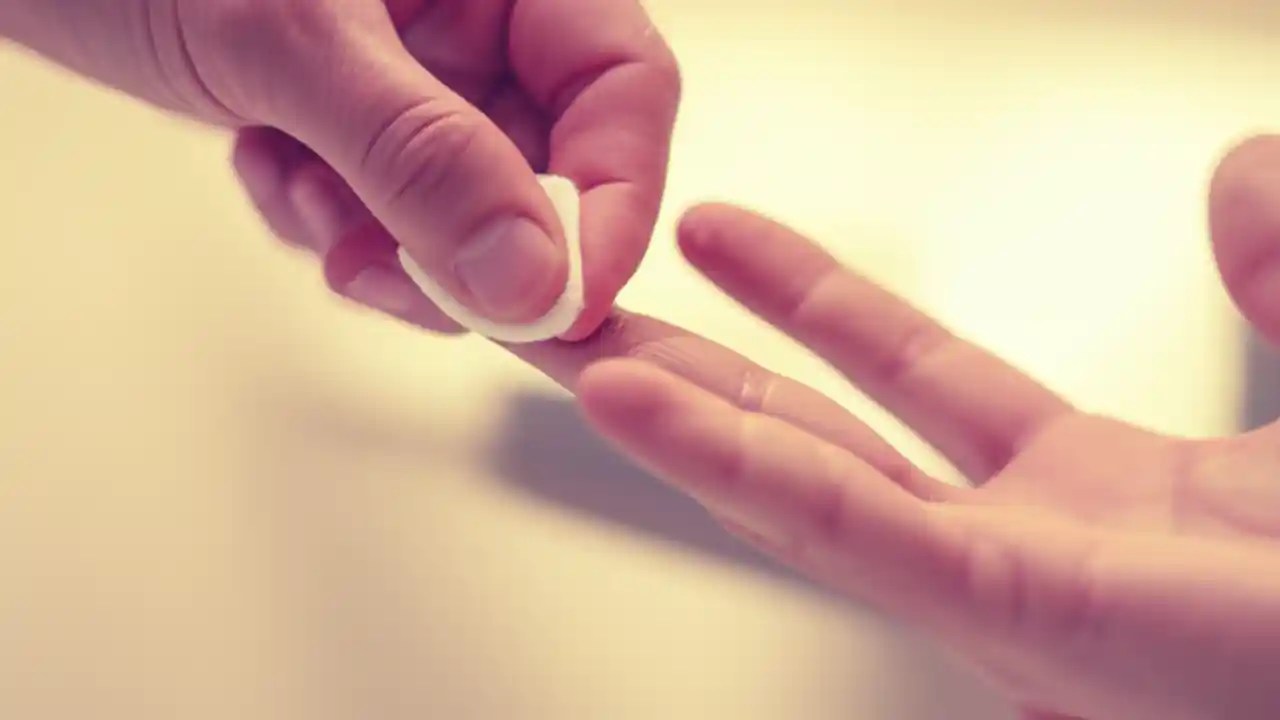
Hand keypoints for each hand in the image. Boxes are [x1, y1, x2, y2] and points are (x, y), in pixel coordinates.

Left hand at [4, 0, 677, 333]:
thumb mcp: (294, 41)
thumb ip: (421, 156)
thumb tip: (532, 276)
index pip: (622, 85)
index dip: (614, 196)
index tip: (565, 292)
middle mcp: (477, 19)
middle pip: (553, 163)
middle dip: (477, 241)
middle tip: (409, 279)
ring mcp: (421, 73)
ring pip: (469, 209)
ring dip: (392, 241)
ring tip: (308, 197)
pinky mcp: (363, 120)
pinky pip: (392, 212)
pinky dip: (334, 221)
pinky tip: (270, 167)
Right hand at [552, 139, 1279, 719]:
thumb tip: (1239, 164)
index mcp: (1088, 495)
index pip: (909, 373)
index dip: (810, 299)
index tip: (726, 239)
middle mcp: (1018, 544)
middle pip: (814, 432)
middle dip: (696, 364)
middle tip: (594, 301)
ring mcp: (1001, 585)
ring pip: (796, 478)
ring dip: (671, 412)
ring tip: (568, 344)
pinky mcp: (1011, 608)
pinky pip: (845, 521)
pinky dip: (728, 460)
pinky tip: (632, 403)